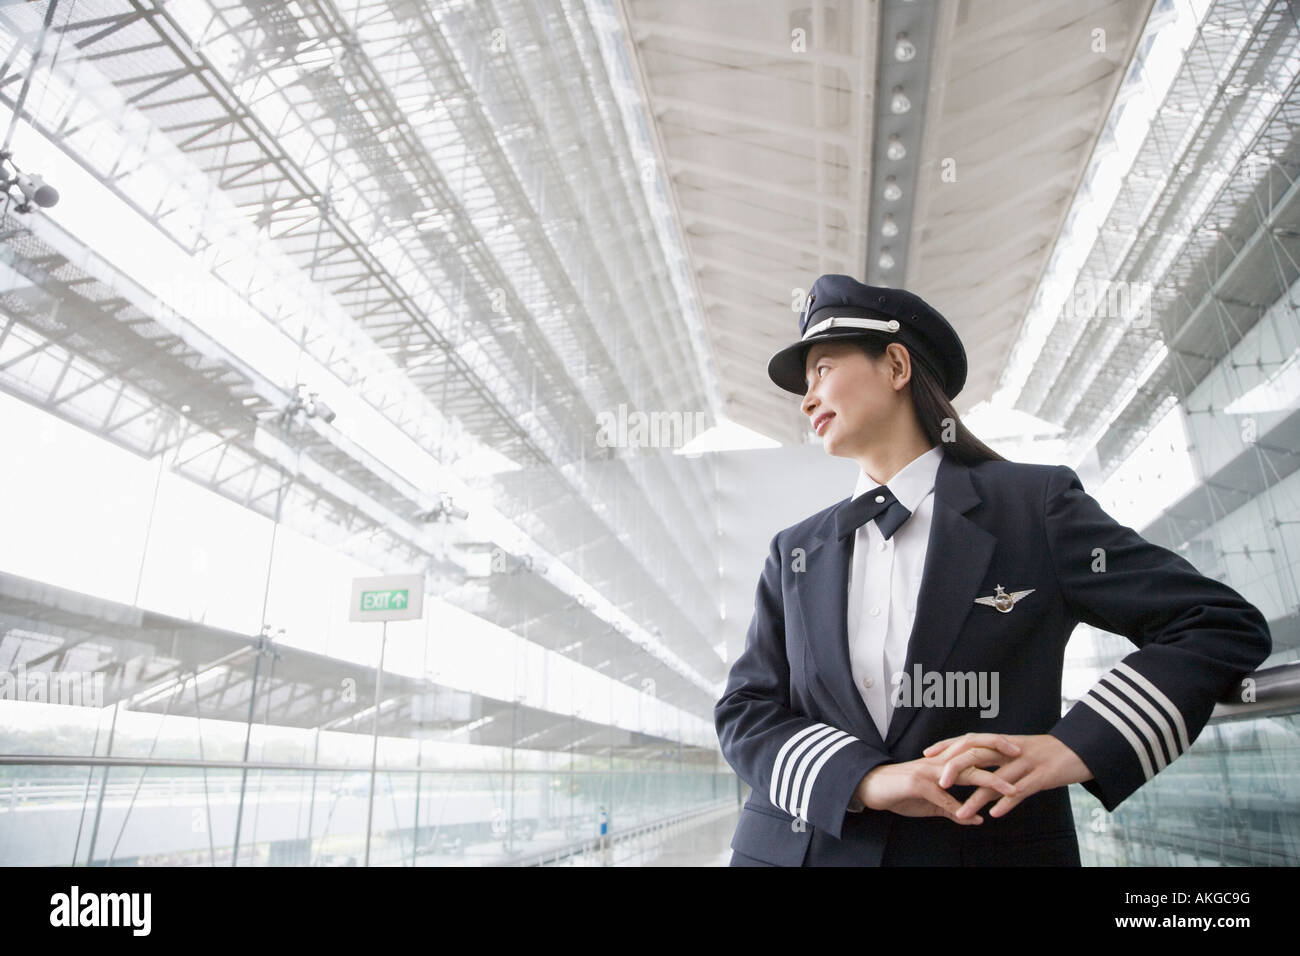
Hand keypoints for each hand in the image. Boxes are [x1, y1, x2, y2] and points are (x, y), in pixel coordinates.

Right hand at [855, 734, 1023, 824]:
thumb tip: (976, 819)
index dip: (995, 746)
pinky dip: (959, 808)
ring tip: (1010, 790)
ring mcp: (929, 772)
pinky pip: (944, 797)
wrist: (871, 787)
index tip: (1017, 750)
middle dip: (999, 753)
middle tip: (1023, 756)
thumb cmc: (900, 792)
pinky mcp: (918, 784)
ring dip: (990, 782)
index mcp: (944, 762)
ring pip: (965, 773)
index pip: (973, 749)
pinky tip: (972, 817)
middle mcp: (939, 762)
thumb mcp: (931, 802)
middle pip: (974, 753)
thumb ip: (953, 808)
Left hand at [922, 733, 1093, 820]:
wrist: (1082, 749)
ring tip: (960, 813)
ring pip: (997, 778)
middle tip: (938, 783)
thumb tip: (976, 774)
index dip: (948, 746)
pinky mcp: (1043, 776)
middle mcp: (1011, 749)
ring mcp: (1027, 762)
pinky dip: (1007, 802)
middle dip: (955, 768)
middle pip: (977, 754)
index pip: (969, 740)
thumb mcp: (1019, 752)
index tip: (927, 755)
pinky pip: (1022, 790)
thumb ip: (998, 760)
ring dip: (977, 797)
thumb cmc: (1048, 753)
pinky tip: (994, 814)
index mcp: (1003, 742)